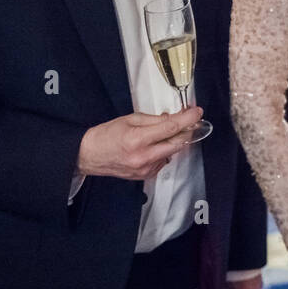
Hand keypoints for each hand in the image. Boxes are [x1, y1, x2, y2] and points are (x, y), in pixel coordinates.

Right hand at [76, 107, 203, 179]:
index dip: (187, 119)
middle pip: (177, 143)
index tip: (197, 112)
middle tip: (189, 121)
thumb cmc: (107, 135)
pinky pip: (163, 161)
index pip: (170, 128)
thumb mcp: (129, 119)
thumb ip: (154, 120)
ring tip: (163, 133)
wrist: (90, 155)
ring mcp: (145, 169)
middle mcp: (143, 157)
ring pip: (172, 152)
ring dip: (174, 141)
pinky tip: (154, 146)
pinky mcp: (146, 175)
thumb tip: (173, 118)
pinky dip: (164, 151)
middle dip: (186, 131)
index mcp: (137, 139)